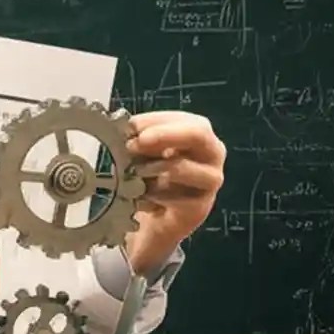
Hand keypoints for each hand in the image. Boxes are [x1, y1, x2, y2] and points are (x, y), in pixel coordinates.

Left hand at [122, 110, 226, 273]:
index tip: (129, 127)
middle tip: (134, 143)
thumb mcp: (146, 150)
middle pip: (196, 134)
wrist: (163, 215)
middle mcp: (212, 152)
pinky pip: (173, 197)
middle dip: (161, 136)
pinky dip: (151, 195)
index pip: (181, 118)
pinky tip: (141, 196)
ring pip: (180, 167)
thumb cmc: (155, 173)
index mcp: (198, 131)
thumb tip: (121, 128)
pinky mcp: (200, 206)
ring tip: (133, 172)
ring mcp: (210, 180)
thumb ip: (139, 137)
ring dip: (150, 168)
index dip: (153, 121)